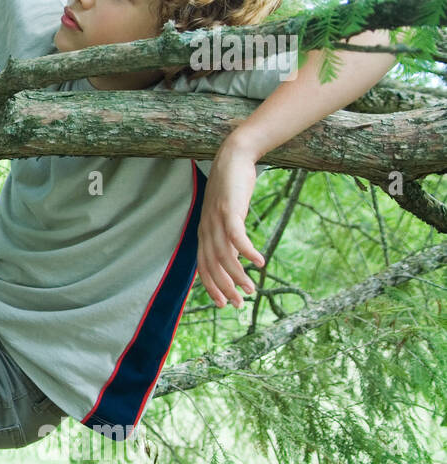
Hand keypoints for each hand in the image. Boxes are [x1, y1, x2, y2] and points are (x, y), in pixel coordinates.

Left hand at [197, 140, 265, 308]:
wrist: (232, 158)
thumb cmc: (231, 190)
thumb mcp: (228, 217)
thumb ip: (228, 238)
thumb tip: (237, 259)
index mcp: (204, 233)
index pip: (203, 267)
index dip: (212, 287)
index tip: (224, 304)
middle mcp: (206, 229)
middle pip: (212, 266)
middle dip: (224, 288)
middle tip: (238, 304)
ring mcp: (216, 220)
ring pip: (224, 255)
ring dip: (238, 274)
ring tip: (251, 288)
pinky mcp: (228, 210)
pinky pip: (237, 236)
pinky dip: (247, 251)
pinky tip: (259, 262)